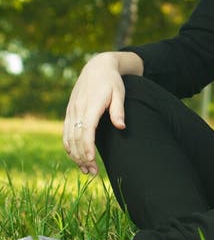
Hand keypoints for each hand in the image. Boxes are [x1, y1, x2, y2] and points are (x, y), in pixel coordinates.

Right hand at [63, 53, 125, 175]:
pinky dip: (69, 147)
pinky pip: (66, 133)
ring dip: (75, 155)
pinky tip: (76, 158)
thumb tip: (121, 126)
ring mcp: (72, 111)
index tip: (91, 160)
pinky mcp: (70, 112)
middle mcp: (78, 109)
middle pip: (76, 138)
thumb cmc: (112, 81)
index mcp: (91, 105)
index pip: (86, 129)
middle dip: (82, 157)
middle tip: (93, 173)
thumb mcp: (119, 92)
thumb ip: (118, 110)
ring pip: (69, 137)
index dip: (87, 146)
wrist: (97, 67)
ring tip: (86, 170)